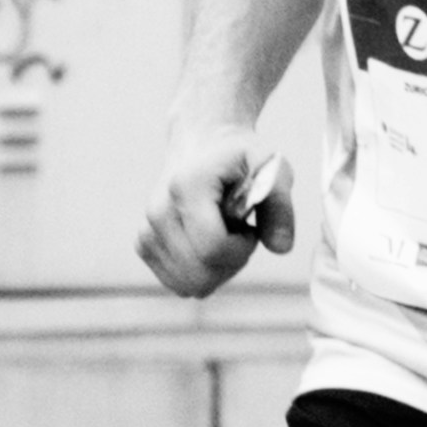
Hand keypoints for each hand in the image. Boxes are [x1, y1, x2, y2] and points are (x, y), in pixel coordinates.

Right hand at [138, 131, 292, 299]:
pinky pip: (179, 283)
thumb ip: (280, 206)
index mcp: (186, 188)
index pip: (214, 248)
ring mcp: (146, 230)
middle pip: (200, 274)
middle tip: (239, 231)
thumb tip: (282, 248)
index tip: (249, 225)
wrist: (202, 141)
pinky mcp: (144, 245)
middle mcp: (158, 211)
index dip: (243, 247)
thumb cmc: (240, 156)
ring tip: (223, 234)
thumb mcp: (271, 168)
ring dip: (217, 268)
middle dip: (232, 261)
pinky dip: (201, 272)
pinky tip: (207, 243)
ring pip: (190, 285)